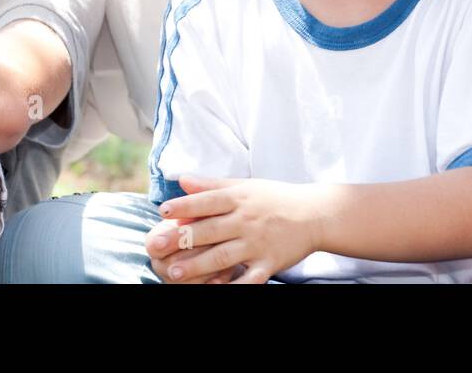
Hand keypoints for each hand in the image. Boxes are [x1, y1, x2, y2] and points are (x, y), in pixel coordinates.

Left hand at [148, 175, 321, 283]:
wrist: (315, 214)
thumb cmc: (275, 198)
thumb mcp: (245, 186)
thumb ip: (212, 185)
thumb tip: (181, 180)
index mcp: (240, 198)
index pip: (208, 200)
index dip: (185, 205)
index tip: (163, 211)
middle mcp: (247, 220)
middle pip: (210, 230)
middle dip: (181, 239)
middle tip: (155, 247)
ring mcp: (258, 243)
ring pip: (224, 256)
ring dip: (198, 265)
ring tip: (174, 273)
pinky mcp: (269, 263)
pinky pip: (250, 279)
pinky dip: (234, 287)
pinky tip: (216, 291)